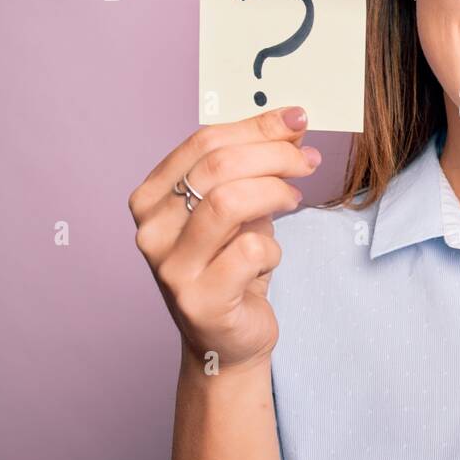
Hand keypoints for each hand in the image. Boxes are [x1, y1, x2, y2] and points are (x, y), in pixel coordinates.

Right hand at [128, 106, 321, 373]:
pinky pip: (249, 252)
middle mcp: (150, 230)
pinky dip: (273, 248)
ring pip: (228, 202)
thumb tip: (291, 124)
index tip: (297, 119)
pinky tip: (271, 257)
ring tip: (295, 198)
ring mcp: (170, 267)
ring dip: (275, 192)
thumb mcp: (238, 209)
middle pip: (217, 166)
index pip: (202, 142)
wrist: (227, 340)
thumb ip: (253, 168)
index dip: (256, 125)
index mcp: (151, 198)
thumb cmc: (232, 267)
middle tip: (308, 159)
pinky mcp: (199, 300)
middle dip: (274, 155)